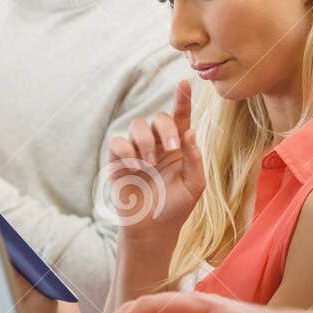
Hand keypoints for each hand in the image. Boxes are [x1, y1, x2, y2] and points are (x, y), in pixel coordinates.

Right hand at [108, 81, 202, 248]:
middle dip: (165, 128)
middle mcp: (157, 144)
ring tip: (149, 163)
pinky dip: (126, 150)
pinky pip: (117, 142)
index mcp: (178, 146)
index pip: (181, 118)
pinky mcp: (118, 161)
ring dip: (145, 141)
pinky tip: (134, 165)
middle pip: (158, 118)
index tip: (185, 83)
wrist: (153, 230)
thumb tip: (190, 132)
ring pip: (137, 125)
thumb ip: (194, 158)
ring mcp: (137, 151)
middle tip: (172, 148)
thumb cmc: (176, 207)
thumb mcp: (194, 184)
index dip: (183, 99)